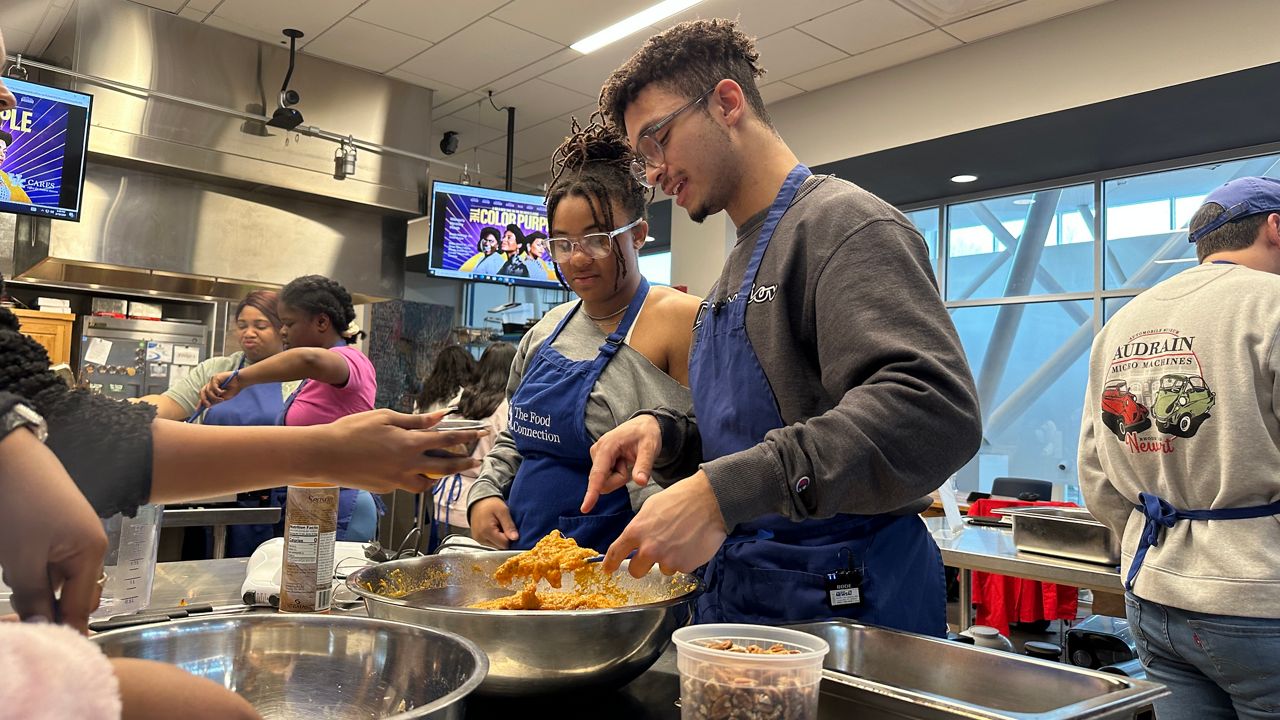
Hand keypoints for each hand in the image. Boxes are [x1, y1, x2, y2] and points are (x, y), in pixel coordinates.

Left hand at [0, 429, 106, 632]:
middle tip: (19, 608)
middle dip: (48, 605)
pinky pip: (51, 559)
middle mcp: (92, 544)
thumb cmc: (19, 502)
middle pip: (74, 593)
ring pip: (58, 576)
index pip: (82, 606)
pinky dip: (33, 567)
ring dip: (36, 584)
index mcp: (92, 552)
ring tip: (13, 571)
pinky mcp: (60, 525)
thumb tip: (43, 628)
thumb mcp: (21, 560)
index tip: (52, 648)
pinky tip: (15, 558)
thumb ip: (35, 598)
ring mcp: (76, 533)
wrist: (8, 455)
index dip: (66, 629)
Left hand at [199, 370, 243, 407]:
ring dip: (214, 397)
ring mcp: (212, 381)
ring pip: (207, 391)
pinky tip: (224, 391)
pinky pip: (213, 387)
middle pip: (202, 392)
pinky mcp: (215, 378)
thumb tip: (208, 405)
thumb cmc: (233, 389)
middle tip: (208, 406)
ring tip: (221, 399)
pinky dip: (218, 391)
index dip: (200, 402)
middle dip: (204, 400)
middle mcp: (211, 385)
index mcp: (212, 390)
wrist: (240, 382)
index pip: (203, 396)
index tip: (197, 410)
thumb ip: (215, 400)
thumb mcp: (223, 398)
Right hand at [310, 409, 485, 493]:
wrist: (325, 455)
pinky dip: (415, 478)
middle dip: (464, 464)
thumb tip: (440, 417)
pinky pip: (407, 485)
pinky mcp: (386, 488)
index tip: (483, 433)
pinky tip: (410, 469)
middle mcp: (408, 465)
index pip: (447, 440)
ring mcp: (397, 480)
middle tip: (476, 462)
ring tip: (443, 469)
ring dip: (438, 476)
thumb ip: (415, 420)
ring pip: (427, 483)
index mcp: (409, 444)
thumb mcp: (386, 418)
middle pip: (445, 467)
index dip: (468, 436)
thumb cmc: (353, 431)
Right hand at [469, 497, 518, 548]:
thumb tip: (515, 538)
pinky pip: (490, 543)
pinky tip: (495, 528)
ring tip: (499, 526)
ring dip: (500, 538)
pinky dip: (494, 538)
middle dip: (505, 538)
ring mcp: (478, 539)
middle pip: (499, 546)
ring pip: (495, 545)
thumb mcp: (503, 511)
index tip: (510, 528)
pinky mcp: (477, 539)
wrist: (479, 500)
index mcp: (486, 531)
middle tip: (504, 525)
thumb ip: (509, 525)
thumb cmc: (490, 503)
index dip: (510, 537)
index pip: (504, 544)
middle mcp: (480, 538)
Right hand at [584, 415, 660, 512]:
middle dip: (620, 479)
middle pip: (603, 482)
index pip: (598, 474)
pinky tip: (622, 461)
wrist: (643, 426)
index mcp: (607, 446)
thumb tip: (641, 482)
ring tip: (628, 460)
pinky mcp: (598, 460)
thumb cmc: (646, 435)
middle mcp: (597, 451)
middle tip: (632, 463)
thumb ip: (644, 466)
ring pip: (604, 482)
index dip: (592, 492)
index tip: (585, 508)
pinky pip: (605, 478)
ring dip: (619, 477)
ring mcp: (596, 455)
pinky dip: (617, 474)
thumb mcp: (650, 448)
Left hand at [603, 470, 726, 577]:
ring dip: (667, 560)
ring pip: (661, 569)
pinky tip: (691, 543)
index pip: (615, 553)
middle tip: (653, 554)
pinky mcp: (685, 566)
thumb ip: (640, 526)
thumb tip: (636, 539)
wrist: (710, 501)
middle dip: (641, 565)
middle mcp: (649, 549)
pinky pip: (679, 568)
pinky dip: (684, 559)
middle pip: (635, 571)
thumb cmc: (681, 499)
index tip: (607, 570)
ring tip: (680, 540)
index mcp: (636, 531)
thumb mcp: (651, 507)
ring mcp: (667, 560)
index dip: (609, 564)